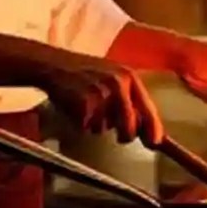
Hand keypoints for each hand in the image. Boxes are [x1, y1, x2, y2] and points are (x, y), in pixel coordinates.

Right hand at [41, 56, 164, 146]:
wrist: (53, 64)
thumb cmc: (84, 73)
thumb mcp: (112, 77)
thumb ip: (130, 99)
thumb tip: (145, 128)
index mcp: (129, 77)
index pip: (148, 109)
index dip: (153, 130)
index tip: (153, 143)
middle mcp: (118, 84)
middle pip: (129, 127)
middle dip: (124, 135)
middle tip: (117, 134)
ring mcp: (100, 93)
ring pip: (104, 129)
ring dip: (95, 125)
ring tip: (87, 106)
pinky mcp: (83, 103)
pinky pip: (86, 127)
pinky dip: (80, 122)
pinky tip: (75, 106)